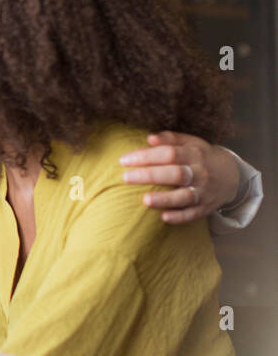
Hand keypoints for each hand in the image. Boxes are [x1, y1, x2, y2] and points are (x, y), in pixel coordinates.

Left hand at [118, 132, 240, 223]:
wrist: (232, 175)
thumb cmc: (201, 156)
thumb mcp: (190, 143)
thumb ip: (170, 139)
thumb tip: (149, 138)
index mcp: (194, 155)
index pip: (169, 153)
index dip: (146, 156)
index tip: (124, 160)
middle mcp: (200, 173)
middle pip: (175, 174)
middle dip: (150, 175)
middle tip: (125, 177)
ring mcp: (204, 192)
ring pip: (184, 196)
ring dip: (165, 199)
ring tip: (144, 200)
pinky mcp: (206, 208)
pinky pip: (193, 214)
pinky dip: (179, 217)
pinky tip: (164, 218)